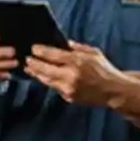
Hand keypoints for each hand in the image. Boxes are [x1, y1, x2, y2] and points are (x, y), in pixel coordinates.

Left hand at [25, 41, 139, 105]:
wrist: (113, 91)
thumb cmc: (105, 69)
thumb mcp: (93, 53)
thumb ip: (77, 47)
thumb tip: (64, 43)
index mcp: (77, 61)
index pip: (53, 55)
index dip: (41, 51)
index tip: (33, 48)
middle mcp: (70, 75)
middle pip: (45, 69)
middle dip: (34, 63)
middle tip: (26, 58)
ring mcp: (68, 88)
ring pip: (47, 80)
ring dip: (37, 74)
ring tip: (29, 68)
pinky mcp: (68, 97)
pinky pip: (55, 87)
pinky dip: (48, 81)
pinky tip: (43, 76)